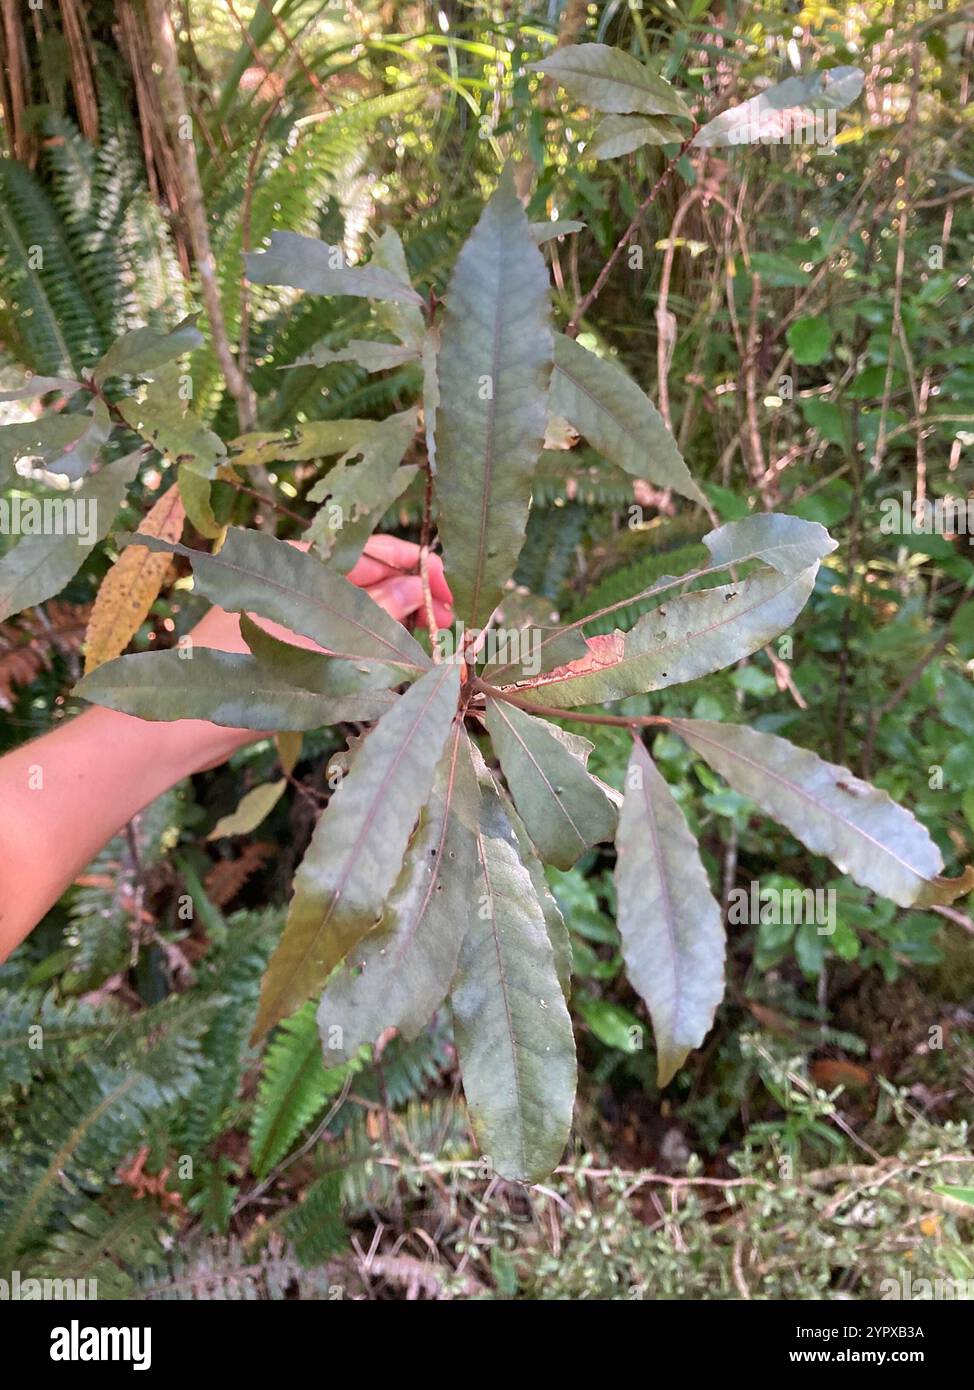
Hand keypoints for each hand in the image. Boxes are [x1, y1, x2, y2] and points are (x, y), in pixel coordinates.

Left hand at [188, 536, 453, 654]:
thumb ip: (372, 613)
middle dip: (417, 599)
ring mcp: (303, 618)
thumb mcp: (321, 642)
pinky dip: (379, 648)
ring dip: (402, 627)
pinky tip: (405, 666)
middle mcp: (305, 584)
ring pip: (367, 613)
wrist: (190, 727)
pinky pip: (351, 639)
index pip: (375, 549)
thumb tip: (416, 590)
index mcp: (304, 563)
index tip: (451, 588)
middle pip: (375, 580)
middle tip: (451, 627)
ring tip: (436, 650)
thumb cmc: (246, 675)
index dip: (418, 565)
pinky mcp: (300, 650)